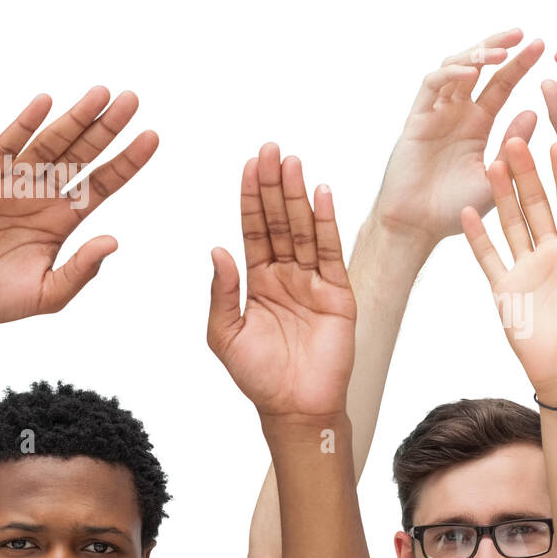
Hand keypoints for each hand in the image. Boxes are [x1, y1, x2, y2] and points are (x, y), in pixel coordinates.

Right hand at [0, 87, 157, 328]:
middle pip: (83, 154)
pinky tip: (45, 103)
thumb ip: (81, 270)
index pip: (104, 182)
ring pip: (51, 143)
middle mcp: (44, 194)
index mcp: (65, 218)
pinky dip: (25, 124)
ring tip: (101, 94)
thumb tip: (113, 242)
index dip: (128, 160)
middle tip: (132, 99)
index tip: (152, 137)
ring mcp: (14, 183)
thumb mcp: (49, 293)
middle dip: (107, 128)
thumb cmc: (0, 299)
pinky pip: (6, 145)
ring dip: (75, 118)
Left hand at [208, 143, 354, 420]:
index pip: (252, 230)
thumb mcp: (225, 334)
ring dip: (297, 196)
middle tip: (271, 150)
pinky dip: (326, 223)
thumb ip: (221, 292)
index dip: (249, 198)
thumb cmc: (258, 377)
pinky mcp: (338, 293)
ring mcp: (313, 282)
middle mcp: (285, 275)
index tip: (248, 165)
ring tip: (293, 163)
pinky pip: (330, 252)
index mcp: (257, 282)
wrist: (294, 407)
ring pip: (302, 229)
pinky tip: (321, 195)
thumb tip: (218, 249)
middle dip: (273, 186)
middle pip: (277, 221)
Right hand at [373, 29, 543, 244]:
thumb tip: (535, 112)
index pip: (501, 84)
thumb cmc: (455, 208)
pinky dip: (450, 74)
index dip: (520, 64)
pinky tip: (470, 71)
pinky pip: (432, 86)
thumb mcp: (496, 176)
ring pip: (455, 68)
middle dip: (498, 46)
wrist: (418, 226)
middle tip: (522, 34)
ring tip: (499, 52)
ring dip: (476, 55)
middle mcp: (457, 112)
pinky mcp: (417, 118)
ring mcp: (435, 113)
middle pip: (478, 67)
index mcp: (478, 124)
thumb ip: (514, 145)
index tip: (542, 47)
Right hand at [461, 138, 556, 402]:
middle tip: (517, 138)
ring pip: (511, 221)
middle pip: (536, 204)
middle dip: (527, 172)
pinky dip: (477, 234)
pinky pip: (487, 256)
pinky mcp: (504, 287)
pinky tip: (468, 210)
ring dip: (502, 193)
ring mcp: (526, 268)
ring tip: (492, 161)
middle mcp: (552, 253)